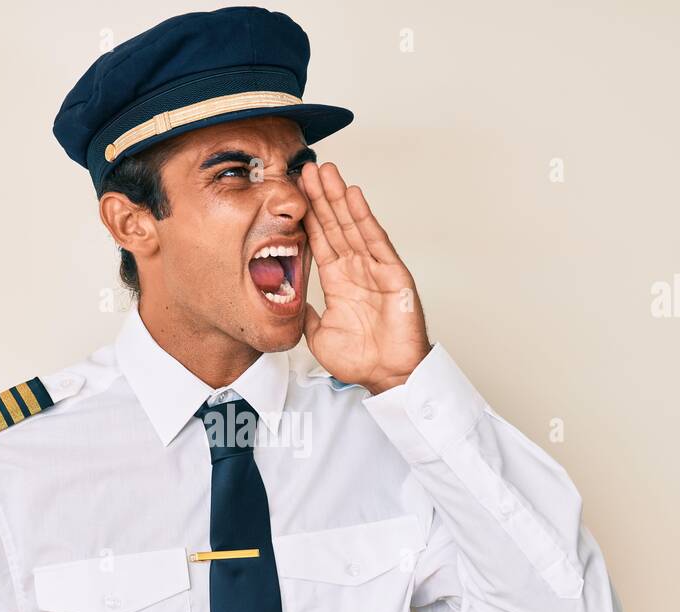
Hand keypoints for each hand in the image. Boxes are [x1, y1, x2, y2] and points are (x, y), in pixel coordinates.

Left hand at [298, 162, 431, 393]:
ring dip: (338, 197)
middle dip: (320, 196)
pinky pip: (375, 239)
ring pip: (352, 225)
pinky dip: (364, 216)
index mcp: (337, 281)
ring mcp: (374, 268)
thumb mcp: (317, 335)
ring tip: (325, 170)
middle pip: (334, 224)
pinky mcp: (392, 273)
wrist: (387, 375)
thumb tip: (287, 299)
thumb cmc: (360, 360)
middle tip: (306, 167)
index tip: (293, 192)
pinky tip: (352, 194)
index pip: (319, 239)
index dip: (307, 215)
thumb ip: (303, 313)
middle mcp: (355, 269)